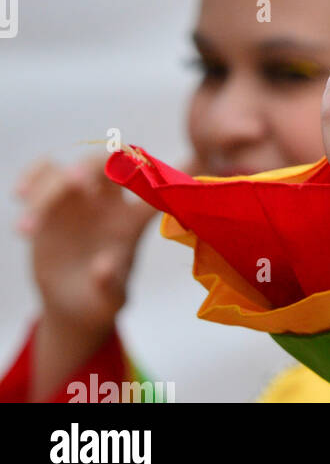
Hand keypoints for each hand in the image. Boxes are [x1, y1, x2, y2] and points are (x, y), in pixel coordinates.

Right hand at [15, 154, 154, 332]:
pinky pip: (43, 176)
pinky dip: (32, 178)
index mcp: (132, 220)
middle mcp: (109, 202)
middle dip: (94, 167)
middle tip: (78, 182)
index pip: (154, 190)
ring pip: (69, 172)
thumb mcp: (110, 298)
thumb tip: (101, 267)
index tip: (175, 160)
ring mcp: (80, 199)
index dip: (165, 173)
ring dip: (50, 188)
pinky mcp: (51, 204)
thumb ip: (109, 284)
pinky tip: (20, 193)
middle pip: (108, 165)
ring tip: (30, 228)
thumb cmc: (102, 297)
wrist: (74, 303)